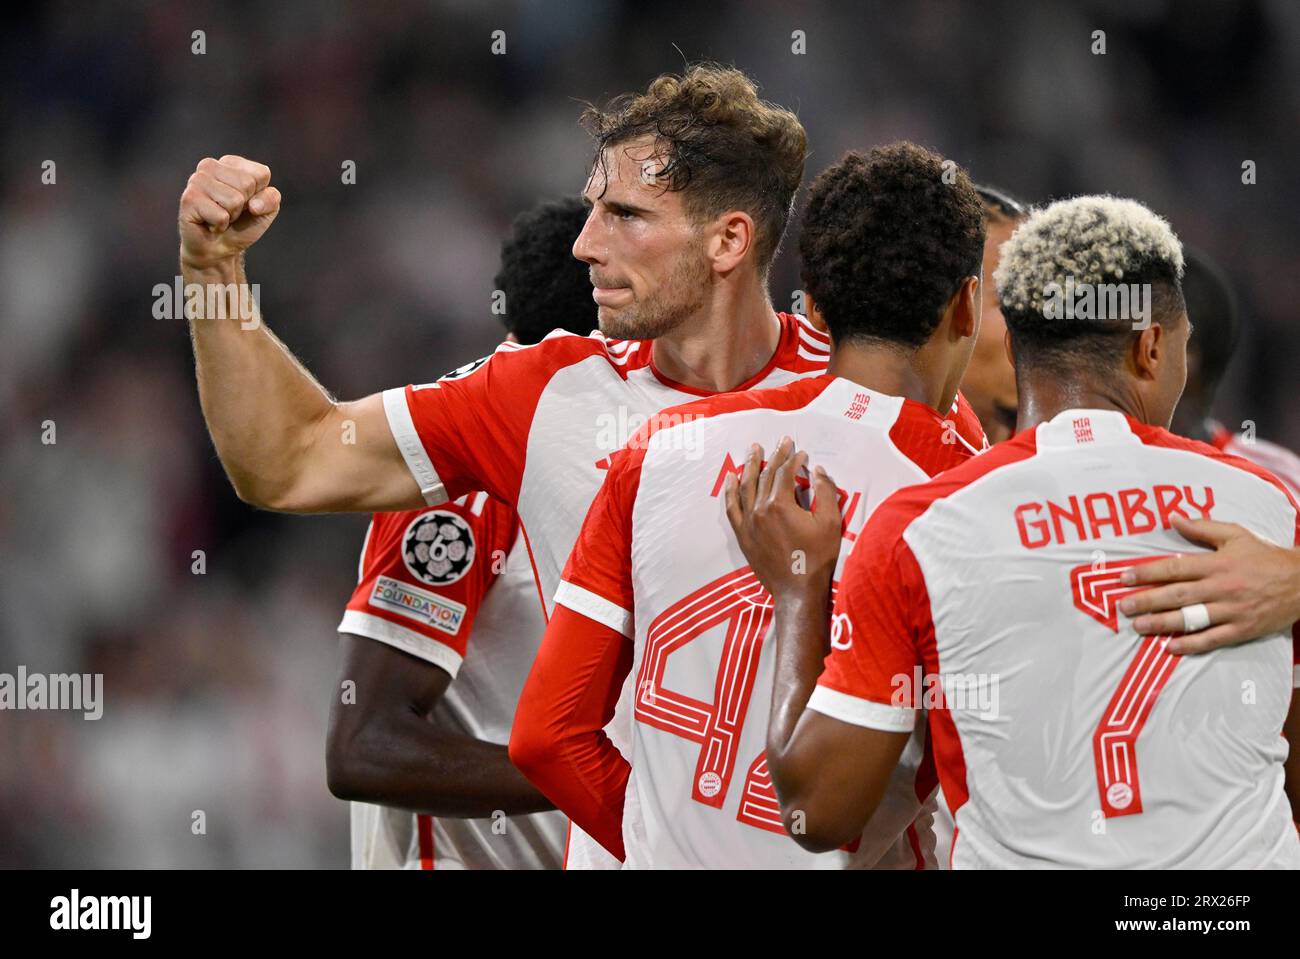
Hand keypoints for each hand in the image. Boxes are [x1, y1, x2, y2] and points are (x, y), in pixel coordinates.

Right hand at [179, 155, 280, 270]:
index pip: (261, 174)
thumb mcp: (266, 210)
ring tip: (220, 217)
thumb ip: (271, 198)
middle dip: (245, 206)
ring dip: (232, 216)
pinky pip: (221, 215)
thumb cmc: (241, 225)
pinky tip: (209, 223)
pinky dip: (220, 225)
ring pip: (234, 200)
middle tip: (231, 213)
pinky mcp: (188, 199)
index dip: (260, 196)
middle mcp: (210, 166)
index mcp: (230, 163)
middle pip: (247, 184)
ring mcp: (196, 180)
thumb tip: (253, 205)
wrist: (218, 249)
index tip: (247, 204)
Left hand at [723, 437, 841, 601]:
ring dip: (751, 466)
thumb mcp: (831, 523)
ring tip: (754, 449)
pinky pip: (732, 508)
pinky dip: (731, 491)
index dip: (794, 459)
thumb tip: (818, 470)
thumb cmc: (817, 558)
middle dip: (775, 456)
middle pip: (766, 475)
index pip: (785, 473)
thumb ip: (825, 492)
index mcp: (780, 505)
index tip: (802, 452)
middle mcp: (759, 510)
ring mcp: (748, 522)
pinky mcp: (743, 535)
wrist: (797, 590)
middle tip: (781, 441)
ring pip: (746, 487)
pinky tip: (731, 478)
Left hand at [1118, 516, 1299, 653]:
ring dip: (1162, 623)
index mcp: (1217, 564)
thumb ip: (1202, 527)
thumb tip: (1173, 518)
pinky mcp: (1243, 629)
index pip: (1174, 568)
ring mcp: (1232, 610)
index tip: (1124, 578)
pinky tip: (1170, 646)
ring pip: (1192, 618)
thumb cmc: (1265, 557)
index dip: (1147, 573)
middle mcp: (1221, 587)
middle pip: (1177, 595)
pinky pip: (1213, 639)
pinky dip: (1191, 644)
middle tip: (1122, 606)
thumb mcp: (1236, 535)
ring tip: (1138, 626)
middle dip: (1147, 600)